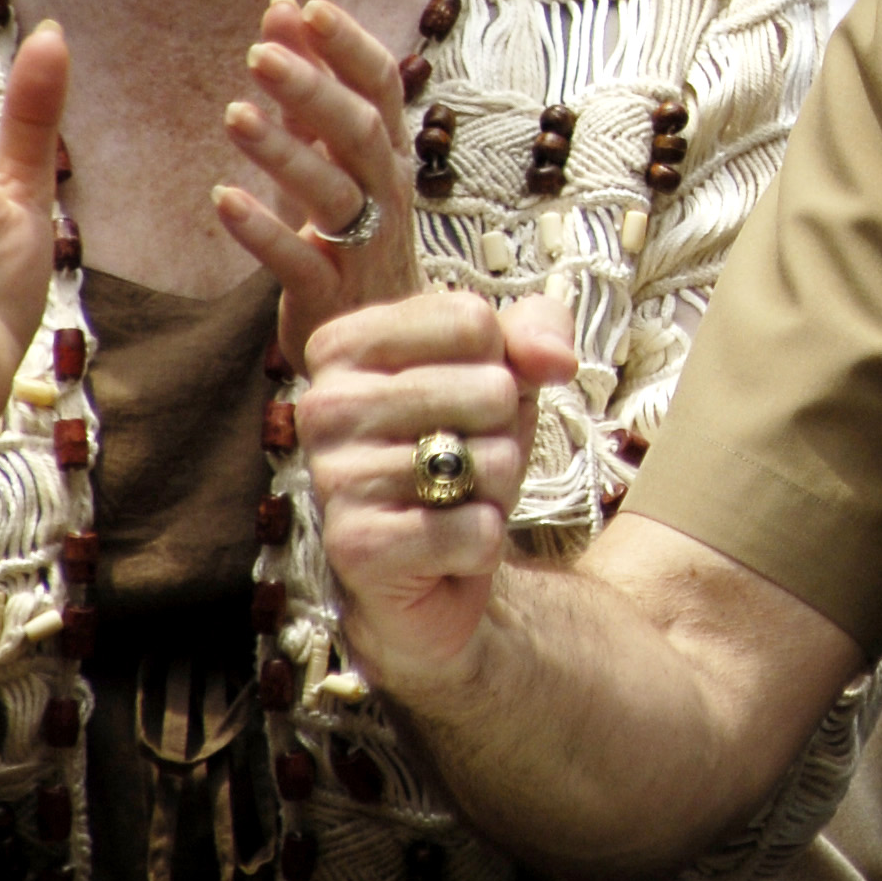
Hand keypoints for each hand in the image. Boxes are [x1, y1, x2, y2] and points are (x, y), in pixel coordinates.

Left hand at [213, 0, 420, 365]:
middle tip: (259, 57)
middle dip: (312, 91)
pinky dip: (262, 230)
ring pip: (332, 192)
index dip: (350, 46)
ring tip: (233, 116)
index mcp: (388, 153)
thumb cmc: (356, 234)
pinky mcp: (330, 294)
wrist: (386, 340)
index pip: (381, 87)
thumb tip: (285, 5)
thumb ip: (310, 84)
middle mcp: (386, 192)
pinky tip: (222, 200)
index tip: (311, 7)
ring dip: (284, 152)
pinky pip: (299, 260)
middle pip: (359, 132)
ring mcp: (362, 245)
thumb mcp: (337, 154)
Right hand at [301, 290, 578, 697]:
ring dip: (496, 487)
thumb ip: (536, 329)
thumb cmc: (462, 446)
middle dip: (504, 431)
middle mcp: (324, 405)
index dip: (499, 362)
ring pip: (488, 460)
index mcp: (343, 344)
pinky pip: (475, 529)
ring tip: (455, 498)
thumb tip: (557, 359)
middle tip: (464, 458)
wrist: (436, 563)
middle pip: (490, 387)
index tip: (462, 396)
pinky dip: (483, 541)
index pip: (469, 318)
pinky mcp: (357, 548)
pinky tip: (447, 545)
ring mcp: (334, 478)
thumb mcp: (503, 368)